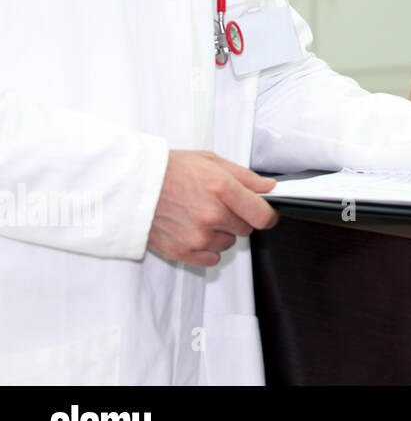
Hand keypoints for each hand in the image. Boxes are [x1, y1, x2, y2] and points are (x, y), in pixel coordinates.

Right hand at [147, 150, 278, 266]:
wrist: (132, 185)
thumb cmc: (169, 170)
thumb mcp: (211, 161)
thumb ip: (245, 176)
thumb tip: (268, 187)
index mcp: (222, 188)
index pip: (262, 215)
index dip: (268, 215)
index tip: (266, 213)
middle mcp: (212, 215)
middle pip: (246, 229)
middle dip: (239, 218)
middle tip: (220, 206)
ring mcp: (197, 236)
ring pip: (228, 243)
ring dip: (221, 233)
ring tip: (200, 216)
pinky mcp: (182, 252)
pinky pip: (211, 259)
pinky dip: (207, 248)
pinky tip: (194, 231)